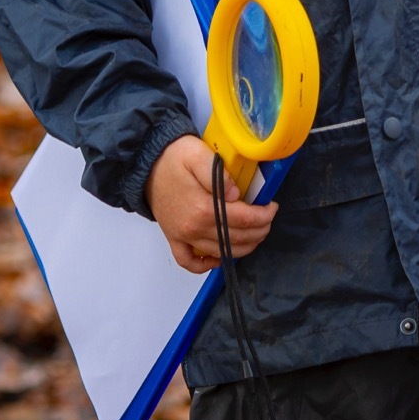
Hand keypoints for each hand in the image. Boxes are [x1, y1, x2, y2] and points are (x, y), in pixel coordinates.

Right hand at [147, 133, 277, 272]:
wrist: (146, 165)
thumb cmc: (174, 157)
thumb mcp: (198, 154)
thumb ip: (219, 174)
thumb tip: (235, 194)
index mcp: (202, 208)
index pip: (243, 219)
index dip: (264, 216)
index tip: (272, 207)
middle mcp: (192, 228)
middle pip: (235, 239)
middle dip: (259, 231)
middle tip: (268, 219)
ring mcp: (182, 236)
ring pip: (220, 253)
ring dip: (243, 248)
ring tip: (256, 234)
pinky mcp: (173, 239)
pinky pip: (189, 262)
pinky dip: (206, 265)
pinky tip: (221, 256)